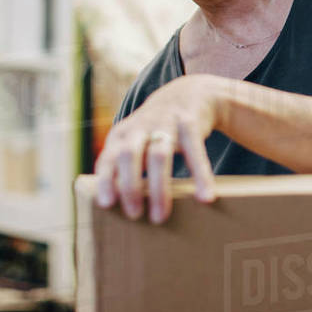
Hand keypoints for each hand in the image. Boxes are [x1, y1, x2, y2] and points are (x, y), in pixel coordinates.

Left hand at [96, 74, 219, 222]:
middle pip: (129, 155)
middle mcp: (140, 127)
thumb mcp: (134, 140)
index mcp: (121, 135)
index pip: (107, 157)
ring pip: (158, 155)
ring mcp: (165, 122)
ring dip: (159, 188)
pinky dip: (200, 175)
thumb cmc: (156, 130)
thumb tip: (116, 207)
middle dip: (130, 186)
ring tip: (161, 217)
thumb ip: (122, 165)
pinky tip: (206, 197)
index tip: (107, 204)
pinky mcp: (189, 123)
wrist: (189, 94)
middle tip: (135, 215)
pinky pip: (195, 150)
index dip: (105, 179)